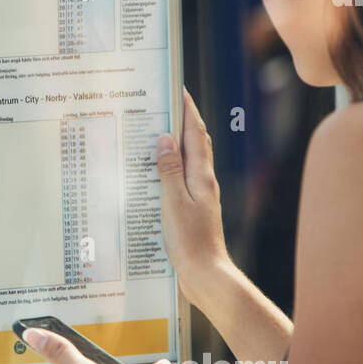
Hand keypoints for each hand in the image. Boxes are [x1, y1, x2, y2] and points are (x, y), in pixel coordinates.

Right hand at [156, 88, 231, 307]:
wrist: (205, 274)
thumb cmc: (190, 241)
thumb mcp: (173, 202)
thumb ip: (169, 169)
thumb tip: (165, 138)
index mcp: (201, 176)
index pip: (195, 133)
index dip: (187, 109)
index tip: (178, 89)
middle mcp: (203, 182)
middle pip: (195, 143)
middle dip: (183, 120)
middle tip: (164, 104)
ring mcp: (200, 196)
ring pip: (189, 160)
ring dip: (176, 142)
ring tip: (157, 130)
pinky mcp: (193, 209)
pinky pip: (182, 178)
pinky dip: (171, 166)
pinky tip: (157, 171)